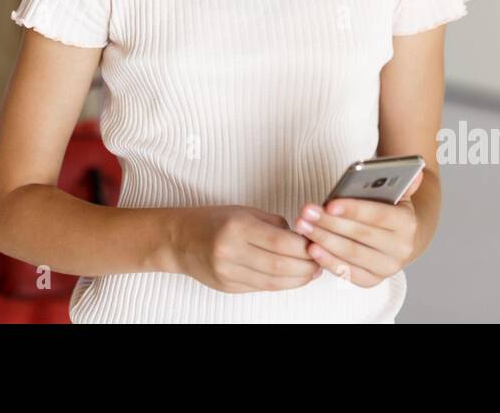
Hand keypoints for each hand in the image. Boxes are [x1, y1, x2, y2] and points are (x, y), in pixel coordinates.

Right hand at [173, 206, 323, 292]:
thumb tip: (303, 238)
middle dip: (307, 266)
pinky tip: (292, 277)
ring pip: (274, 282)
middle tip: (320, 261)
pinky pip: (263, 288)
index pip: (281, 242)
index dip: (305, 248)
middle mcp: (231, 251)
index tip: (317, 244)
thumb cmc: (212, 221)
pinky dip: (282, 284)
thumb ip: (274, 224)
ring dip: (298, 279)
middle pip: (281, 266)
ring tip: (311, 271)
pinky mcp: (229, 287)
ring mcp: (229, 273)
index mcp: (237, 227)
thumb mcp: (244, 211)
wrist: (179, 240)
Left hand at [294, 168, 424, 286]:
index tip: (329, 204)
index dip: (353, 210)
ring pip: (351, 254)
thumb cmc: (387, 209)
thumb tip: (415, 172)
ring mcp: (387, 267)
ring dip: (323, 239)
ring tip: (302, 226)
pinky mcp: (373, 280)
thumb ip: (400, 182)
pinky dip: (328, 261)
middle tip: (306, 212)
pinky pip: (348, 273)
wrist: (397, 239)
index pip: (378, 215)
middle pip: (360, 235)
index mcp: (407, 223)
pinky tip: (312, 248)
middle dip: (330, 223)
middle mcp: (401, 249)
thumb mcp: (395, 193)